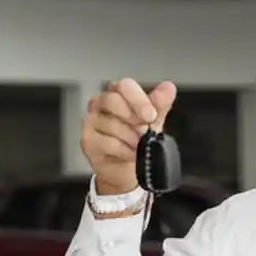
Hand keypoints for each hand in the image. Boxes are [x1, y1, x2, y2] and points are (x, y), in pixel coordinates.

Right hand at [82, 78, 176, 193]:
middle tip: (145, 132)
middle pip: (112, 100)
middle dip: (133, 118)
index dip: (138, 100)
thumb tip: (169, 87)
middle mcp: (100, 103)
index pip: (124, 86)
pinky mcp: (87, 140)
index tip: (151, 115)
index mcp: (117, 93)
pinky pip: (106, 142)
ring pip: (111, 124)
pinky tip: (131, 154)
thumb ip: (159, 104)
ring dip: (131, 138)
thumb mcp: (153, 121)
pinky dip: (124, 150)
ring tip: (140, 146)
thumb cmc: (137, 140)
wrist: (127, 169)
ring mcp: (91, 121)